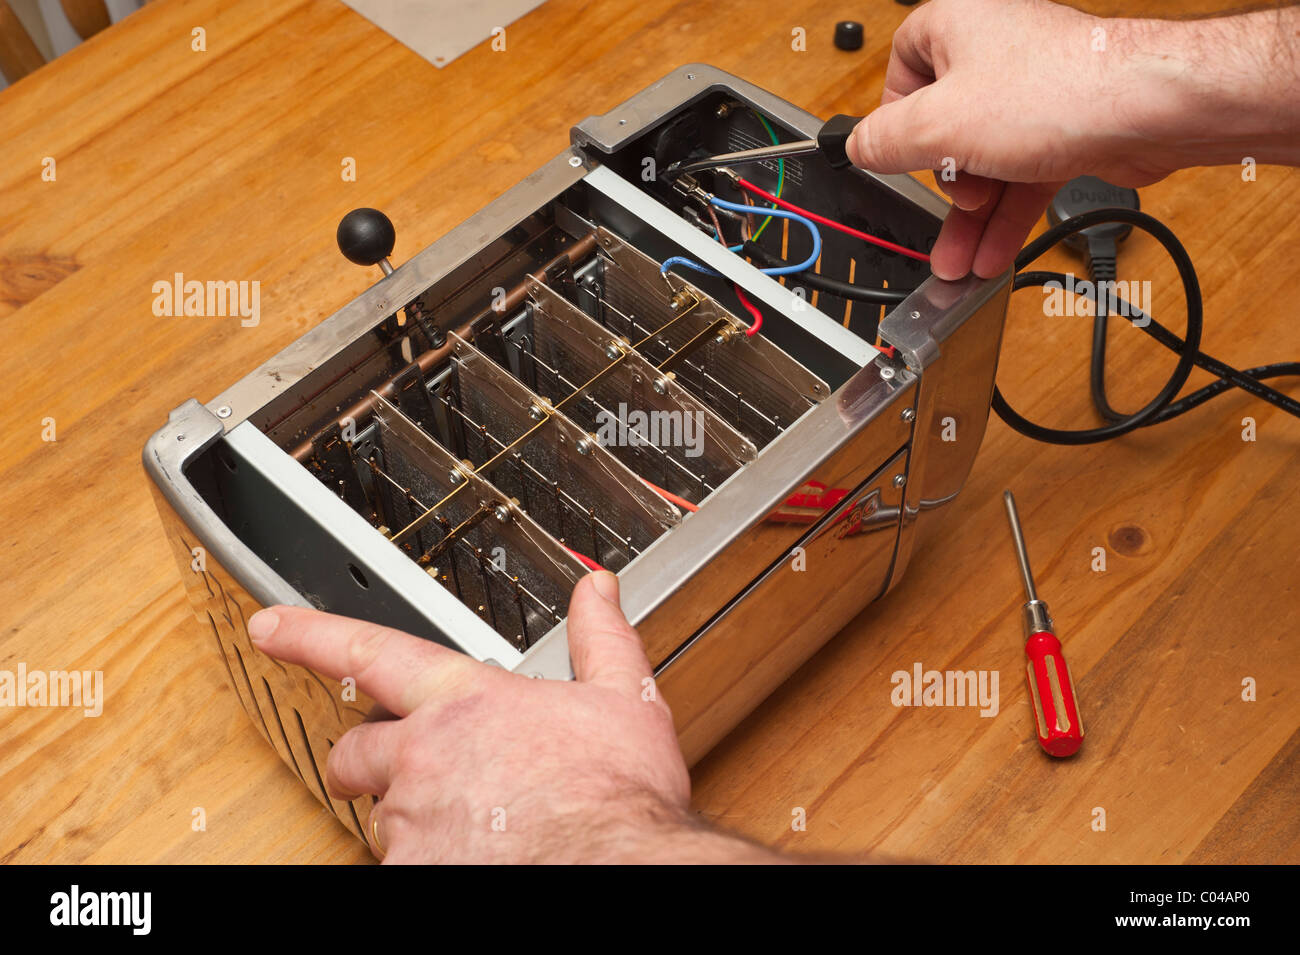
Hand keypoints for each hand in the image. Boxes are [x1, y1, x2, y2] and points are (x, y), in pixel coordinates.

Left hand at [249, 571, 780, 862]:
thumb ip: (602, 638)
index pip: (369, 652)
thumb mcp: (623, 699)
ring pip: (383, 819)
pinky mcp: (413, 872)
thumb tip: (598, 591)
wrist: (619, 867)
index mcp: (467, 700)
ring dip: (414, 819)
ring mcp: (411, 821)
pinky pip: (404, 866)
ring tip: (473, 825)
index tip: (269, 626)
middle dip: (363, 761)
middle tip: (390, 773)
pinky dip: (434, 859)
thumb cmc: (619, 795)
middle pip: (355, 751)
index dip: (310, 634)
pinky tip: (481, 856)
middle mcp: (424, 756)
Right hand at [846, 0, 1204, 279]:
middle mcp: (994, 52)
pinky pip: (1019, 175)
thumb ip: (884, 142)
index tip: (890, 154)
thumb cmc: (1057, 92)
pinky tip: (992, 252)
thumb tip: (857, 149)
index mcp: (955, 25)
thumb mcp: (937, 126)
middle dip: (942, 180)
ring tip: (958, 260)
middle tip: (948, 199)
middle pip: (943, 125)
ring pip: (984, 159)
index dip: (894, 116)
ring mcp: (1032, 91)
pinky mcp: (1062, 126)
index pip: (900, 66)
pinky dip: (1005, 214)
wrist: (1147, 110)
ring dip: (971, 216)